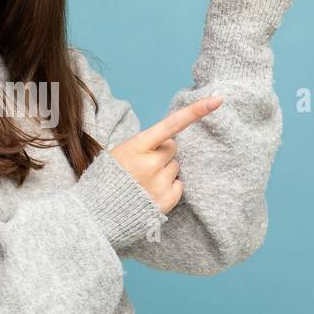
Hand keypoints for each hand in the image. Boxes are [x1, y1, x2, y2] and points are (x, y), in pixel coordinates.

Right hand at [108, 96, 223, 215]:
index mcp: (135, 147)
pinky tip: (151, 192)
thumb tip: (171, 142)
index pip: (170, 125)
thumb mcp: (118, 153)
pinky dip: (169, 187)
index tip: (217, 100)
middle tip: (143, 165)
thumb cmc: (107, 179)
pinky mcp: (166, 201)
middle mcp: (149, 164)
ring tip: (144, 182)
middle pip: (173, 147)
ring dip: (164, 171)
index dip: (195, 111)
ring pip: (176, 166)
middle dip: (162, 153)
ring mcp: (159, 184)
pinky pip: (179, 184)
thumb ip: (144, 145)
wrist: (96, 214)